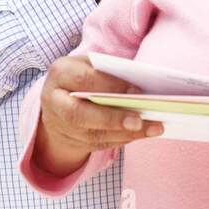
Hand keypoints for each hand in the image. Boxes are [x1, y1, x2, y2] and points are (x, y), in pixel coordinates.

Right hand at [34, 53, 162, 176]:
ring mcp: (60, 125)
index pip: (83, 80)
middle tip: (140, 120)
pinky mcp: (70, 141)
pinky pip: (98, 144)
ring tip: (154, 128)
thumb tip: (138, 89)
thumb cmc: (83, 75)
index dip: (109, 86)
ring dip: (125, 133)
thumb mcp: (91, 64)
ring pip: (92, 134)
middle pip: (80, 115)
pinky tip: (143, 133)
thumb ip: (109, 72)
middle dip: (112, 118)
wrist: (58, 98)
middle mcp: (54, 101)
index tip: (137, 92)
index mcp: (60, 73)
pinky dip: (123, 139)